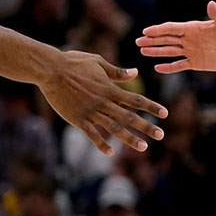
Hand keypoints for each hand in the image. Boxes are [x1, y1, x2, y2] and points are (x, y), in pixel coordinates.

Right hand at [38, 51, 166, 155]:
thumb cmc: (73, 63)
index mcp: (110, 89)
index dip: (151, 107)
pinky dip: (101, 144)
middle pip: (130, 116)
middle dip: (146, 126)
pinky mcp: (78, 119)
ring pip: (114, 128)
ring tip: (143, 147)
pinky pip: (92, 134)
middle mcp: (104, 102)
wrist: (50, 70)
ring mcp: (91, 112)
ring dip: (129, 139)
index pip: (136, 100)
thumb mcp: (98, 63)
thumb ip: (117, 71)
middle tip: (161, 135)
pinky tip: (110, 153)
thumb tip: (135, 73)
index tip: (165, 113)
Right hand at [137, 1, 215, 72]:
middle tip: (138, 41)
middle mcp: (190, 39)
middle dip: (153, 40)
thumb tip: (211, 3)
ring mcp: (191, 51)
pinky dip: (169, 67)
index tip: (146, 31)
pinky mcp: (196, 63)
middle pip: (167, 39)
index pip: (172, 28)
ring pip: (170, 51)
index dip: (159, 29)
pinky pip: (179, 65)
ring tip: (142, 51)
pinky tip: (157, 68)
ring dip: (156, 51)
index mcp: (193, 28)